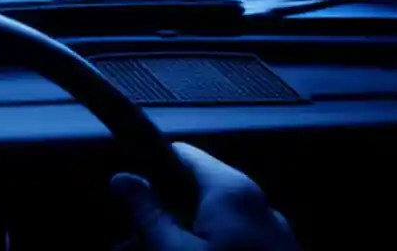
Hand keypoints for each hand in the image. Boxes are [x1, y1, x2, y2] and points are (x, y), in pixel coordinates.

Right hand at [111, 143, 296, 250]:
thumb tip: (123, 177)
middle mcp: (258, 206)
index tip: (126, 198)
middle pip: (194, 197)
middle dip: (157, 221)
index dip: (148, 168)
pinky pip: (231, 249)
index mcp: (232, 192)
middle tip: (124, 249)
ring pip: (211, 230)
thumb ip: (146, 213)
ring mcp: (273, 238)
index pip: (182, 155)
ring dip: (175, 244)